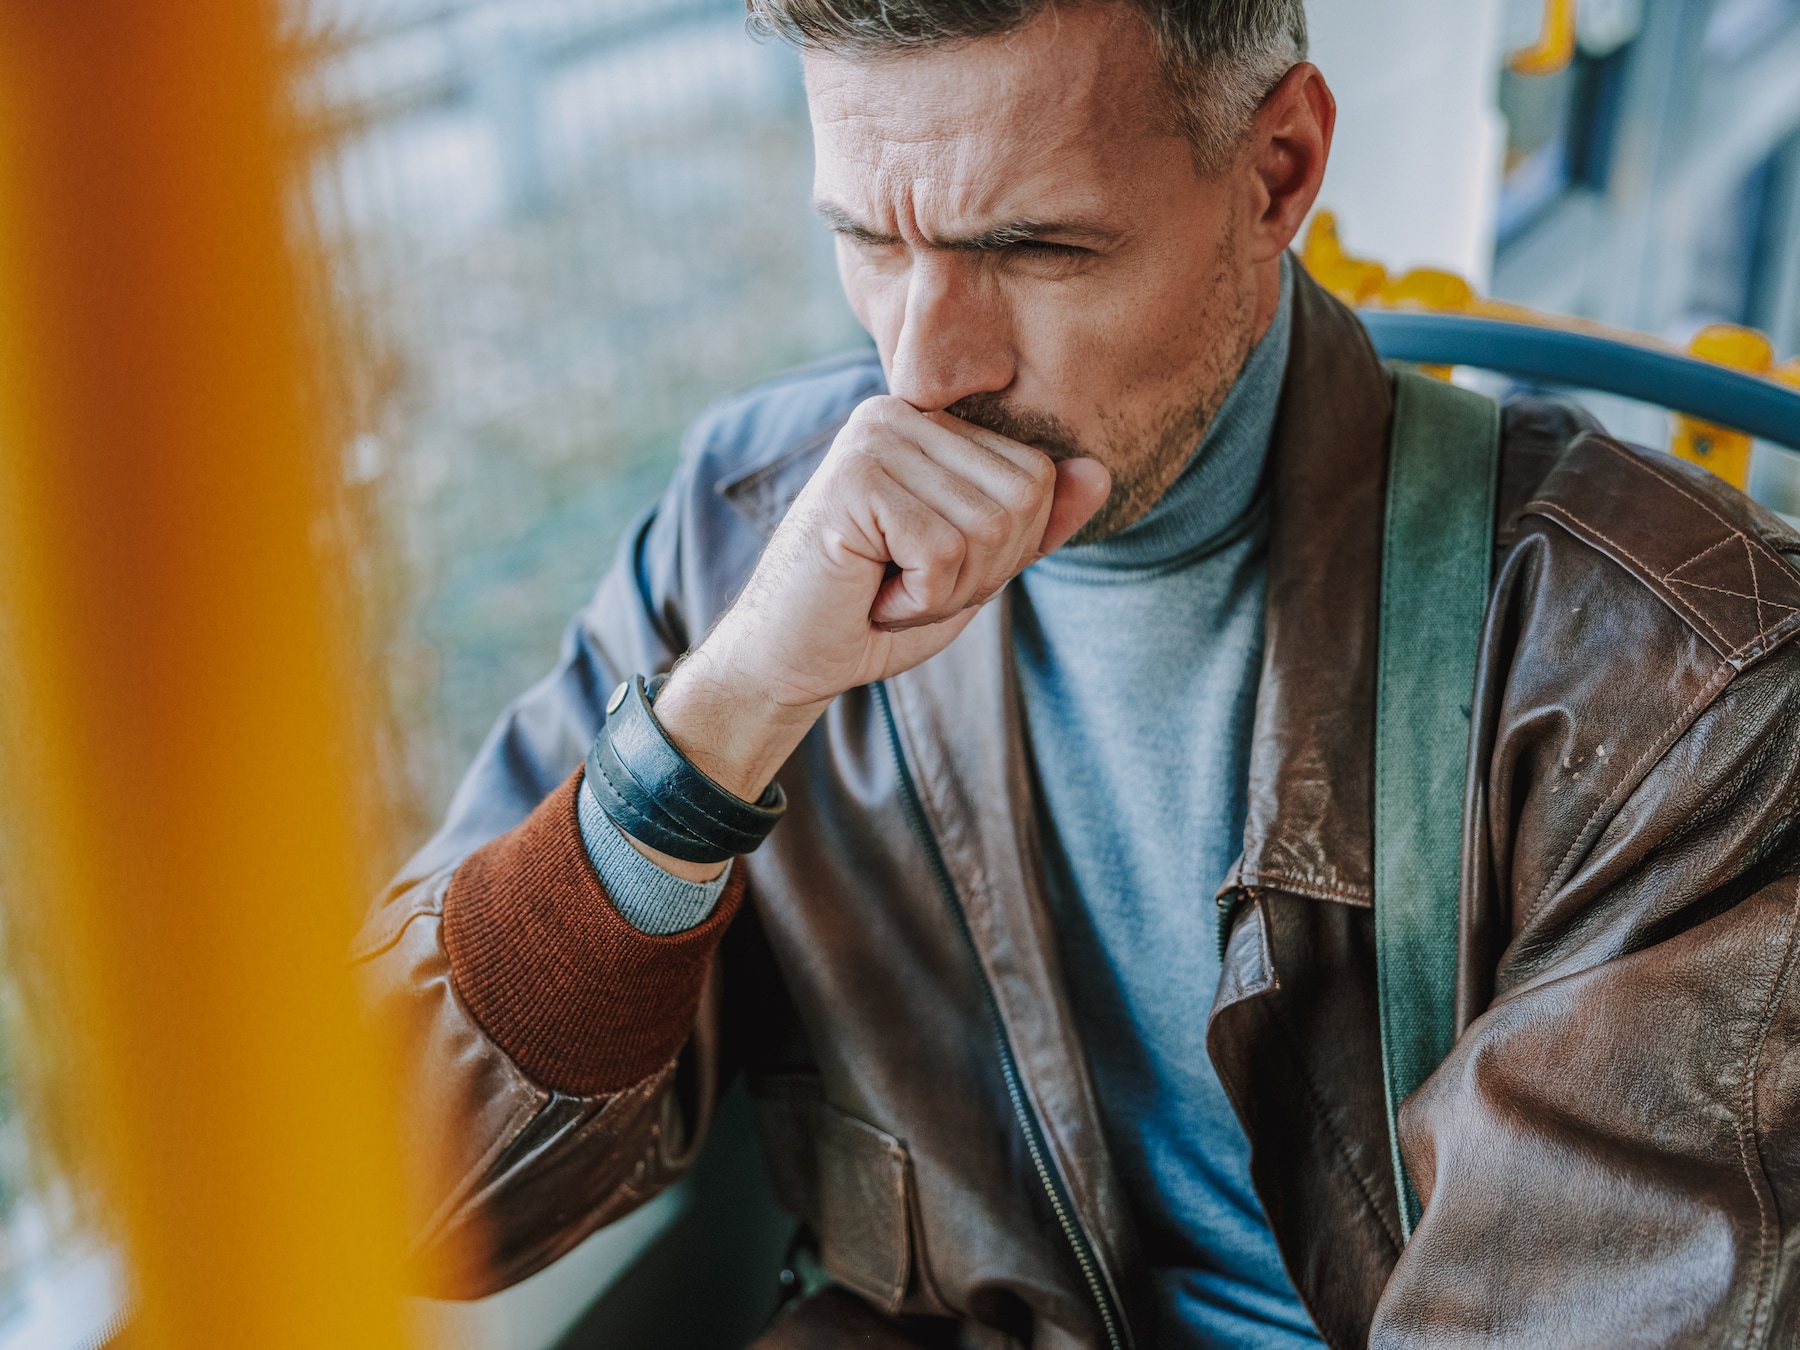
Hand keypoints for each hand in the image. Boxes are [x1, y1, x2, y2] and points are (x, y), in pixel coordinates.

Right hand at [649, 395, 1107, 837]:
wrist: (788, 659)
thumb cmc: (877, 612)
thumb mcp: (976, 568)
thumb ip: (1036, 523)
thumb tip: (1100, 471)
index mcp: (930, 423)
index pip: (1036, 475)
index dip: (1004, 550)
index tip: (933, 568)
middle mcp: (901, 414)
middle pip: (1022, 498)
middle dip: (981, 570)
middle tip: (909, 584)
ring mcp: (874, 439)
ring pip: (987, 527)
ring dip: (948, 589)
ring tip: (888, 587)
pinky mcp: (854, 480)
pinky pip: (944, 553)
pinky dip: (918, 599)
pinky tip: (869, 595)